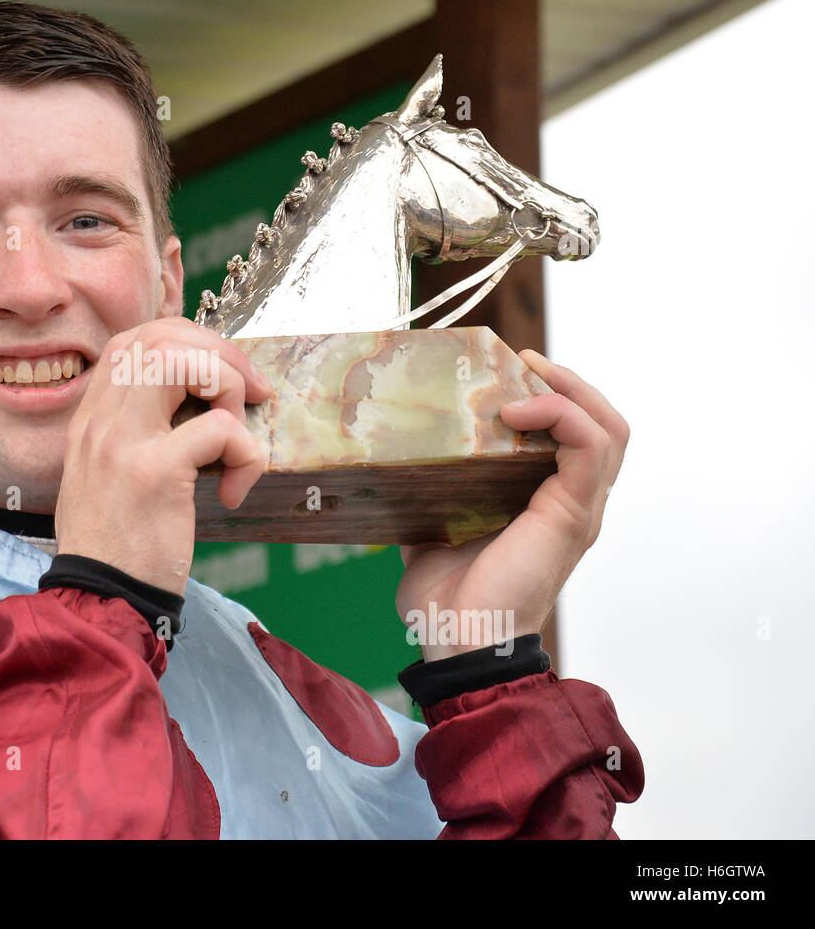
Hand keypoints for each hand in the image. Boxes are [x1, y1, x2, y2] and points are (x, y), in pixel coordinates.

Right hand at [54, 317, 271, 595]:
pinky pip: (220, 429)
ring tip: (234, 441)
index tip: (220, 377)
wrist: (101, 601)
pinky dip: (245, 454)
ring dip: (229, 390)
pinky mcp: (155, 473)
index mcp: (93, 417)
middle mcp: (101, 419)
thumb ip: (140, 432)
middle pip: (161, 336)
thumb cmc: (119, 543)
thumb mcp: (113, 474)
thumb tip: (203, 400)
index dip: (188, 341)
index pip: (136, 338)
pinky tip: (230, 493)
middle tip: (250, 393)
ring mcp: (124, 442)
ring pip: (184, 362)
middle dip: (219, 353)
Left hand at [395, 349, 629, 661]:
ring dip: (570, 389)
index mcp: (546, 507)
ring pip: (609, 427)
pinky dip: (560, 414)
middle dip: (567, 382)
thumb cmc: (446, 600)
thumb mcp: (431, 531)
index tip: (508, 370)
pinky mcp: (573, 512)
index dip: (551, 397)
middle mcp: (573, 504)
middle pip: (603, 423)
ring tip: (528, 373)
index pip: (575, 437)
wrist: (457, 641)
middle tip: (522, 362)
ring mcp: (579, 508)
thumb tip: (393, 469)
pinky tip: (515, 410)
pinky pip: (591, 444)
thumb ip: (429, 498)